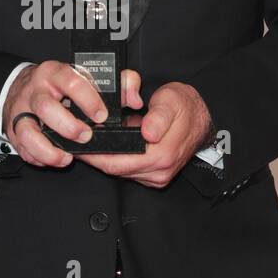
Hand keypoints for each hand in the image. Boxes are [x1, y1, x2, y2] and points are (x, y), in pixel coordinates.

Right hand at [3, 62, 143, 168]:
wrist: (23, 88)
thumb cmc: (62, 86)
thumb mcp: (90, 78)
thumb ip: (119, 83)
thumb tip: (134, 98)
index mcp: (56, 73)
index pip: (71, 81)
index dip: (88, 99)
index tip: (102, 115)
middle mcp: (36, 90)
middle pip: (46, 107)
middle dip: (68, 126)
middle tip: (86, 136)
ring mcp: (22, 111)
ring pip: (27, 131)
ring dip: (48, 148)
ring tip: (66, 158)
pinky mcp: (14, 130)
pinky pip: (22, 147)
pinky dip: (37, 157)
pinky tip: (53, 158)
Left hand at [74, 80, 213, 188]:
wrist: (200, 118)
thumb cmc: (184, 107)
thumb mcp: (172, 100)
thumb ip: (159, 115)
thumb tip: (148, 133)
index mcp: (163, 155)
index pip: (118, 162)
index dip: (96, 155)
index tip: (80, 144)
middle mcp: (160, 171)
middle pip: (115, 170)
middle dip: (95, 157)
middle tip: (77, 142)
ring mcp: (157, 176)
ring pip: (120, 172)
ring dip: (105, 159)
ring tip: (90, 142)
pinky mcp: (154, 176)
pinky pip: (128, 171)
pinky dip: (116, 160)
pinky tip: (109, 148)